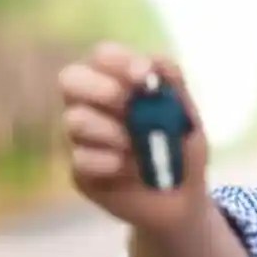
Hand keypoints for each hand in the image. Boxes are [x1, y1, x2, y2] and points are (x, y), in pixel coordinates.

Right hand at [57, 42, 210, 236]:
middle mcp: (91, 105)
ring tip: (135, 146)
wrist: (182, 200)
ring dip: (109, 130)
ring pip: (74, 119)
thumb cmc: (181, 148)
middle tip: (128, 105)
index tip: (144, 77)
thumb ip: (173, 86)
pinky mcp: (80, 172)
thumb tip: (154, 62)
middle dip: (99, 89)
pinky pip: (80, 159)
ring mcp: (81, 139)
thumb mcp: (186, 116)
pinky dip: (107, 162)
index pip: (102, 56)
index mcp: (116, 82)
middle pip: (69, 79)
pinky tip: (126, 168)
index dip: (119, 61)